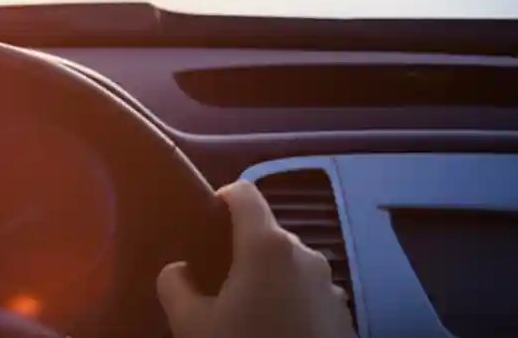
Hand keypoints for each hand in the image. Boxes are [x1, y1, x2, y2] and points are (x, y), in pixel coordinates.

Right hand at [157, 181, 354, 337]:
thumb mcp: (190, 324)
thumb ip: (174, 284)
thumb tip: (178, 269)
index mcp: (266, 246)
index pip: (243, 192)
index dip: (220, 201)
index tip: (204, 226)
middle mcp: (304, 254)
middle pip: (266, 233)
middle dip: (240, 250)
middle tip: (216, 283)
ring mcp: (329, 285)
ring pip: (288, 266)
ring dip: (267, 280)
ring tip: (246, 315)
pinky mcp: (343, 315)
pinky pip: (308, 293)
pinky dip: (289, 303)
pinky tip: (275, 333)